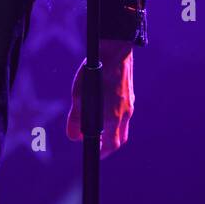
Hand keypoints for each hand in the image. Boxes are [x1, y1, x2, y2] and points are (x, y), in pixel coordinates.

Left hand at [66, 40, 133, 158]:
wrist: (115, 49)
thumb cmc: (95, 72)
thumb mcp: (79, 96)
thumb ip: (76, 119)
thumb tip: (74, 137)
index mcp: (113, 118)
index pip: (111, 145)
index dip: (102, 152)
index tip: (95, 154)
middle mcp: (125, 113)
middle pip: (120, 138)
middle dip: (108, 144)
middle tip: (97, 142)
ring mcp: (130, 103)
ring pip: (122, 125)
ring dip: (111, 129)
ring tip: (98, 124)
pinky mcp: (130, 94)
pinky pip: (124, 112)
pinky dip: (115, 116)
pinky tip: (105, 106)